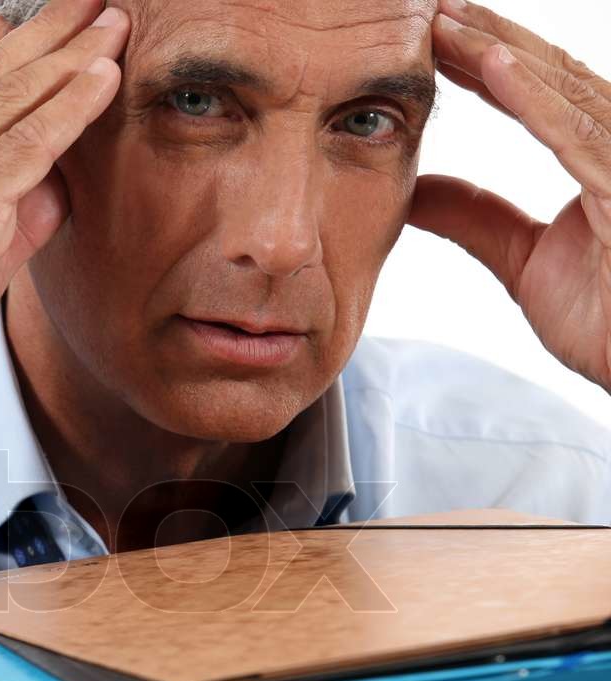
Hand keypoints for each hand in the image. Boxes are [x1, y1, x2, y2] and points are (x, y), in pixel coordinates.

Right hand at [0, 0, 128, 447]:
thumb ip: (2, 227)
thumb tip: (52, 192)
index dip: (12, 58)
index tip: (50, 31)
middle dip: (44, 33)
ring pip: (5, 99)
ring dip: (68, 53)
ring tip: (113, 17)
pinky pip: (25, 145)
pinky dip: (69, 105)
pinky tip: (104, 74)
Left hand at [410, 0, 610, 392]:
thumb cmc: (609, 319)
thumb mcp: (522, 262)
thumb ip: (476, 220)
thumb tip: (419, 187)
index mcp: (596, 153)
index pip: (533, 91)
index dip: (478, 60)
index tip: (424, 34)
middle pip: (546, 75)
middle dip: (484, 37)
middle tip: (427, 5)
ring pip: (559, 91)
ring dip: (498, 52)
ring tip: (443, 22)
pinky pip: (577, 135)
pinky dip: (534, 99)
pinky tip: (492, 67)